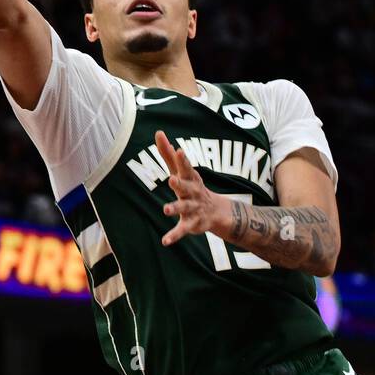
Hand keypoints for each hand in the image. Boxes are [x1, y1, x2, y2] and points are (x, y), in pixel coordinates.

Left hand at [154, 130, 228, 245]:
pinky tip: (165, 241)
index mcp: (190, 178)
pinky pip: (182, 230)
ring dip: (175, 208)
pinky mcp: (191, 224)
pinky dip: (174, 236)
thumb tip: (158, 132)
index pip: (186, 167)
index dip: (182, 160)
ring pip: (184, 208)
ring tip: (165, 210)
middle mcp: (193, 192)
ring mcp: (193, 208)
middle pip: (186, 187)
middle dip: (179, 183)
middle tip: (171, 179)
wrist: (216, 212)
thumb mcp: (182, 171)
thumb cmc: (192, 186)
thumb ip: (168, 154)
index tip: (178, 150)